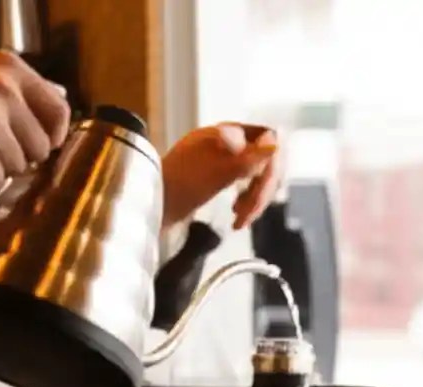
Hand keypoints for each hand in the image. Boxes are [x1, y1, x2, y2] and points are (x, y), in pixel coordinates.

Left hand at [161, 122, 281, 231]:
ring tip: (240, 218)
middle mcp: (226, 143)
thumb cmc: (177, 188)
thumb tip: (277, 142)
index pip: (268, 139)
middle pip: (266, 160)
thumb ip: (249, 158)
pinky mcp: (218, 180)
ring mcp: (222, 161)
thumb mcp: (218, 173)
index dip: (270, 166)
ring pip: (258, 176)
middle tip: (248, 213)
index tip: (262, 190)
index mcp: (225, 133)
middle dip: (262, 189)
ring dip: (256, 199)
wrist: (145, 209)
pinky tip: (237, 216)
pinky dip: (247, 203)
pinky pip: (246, 187)